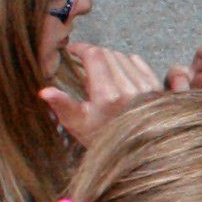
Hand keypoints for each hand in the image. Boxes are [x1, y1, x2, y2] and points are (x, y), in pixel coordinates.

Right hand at [43, 41, 164, 145]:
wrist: (137, 152)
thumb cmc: (103, 138)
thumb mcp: (78, 124)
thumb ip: (62, 104)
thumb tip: (43, 91)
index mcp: (107, 95)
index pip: (94, 55)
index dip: (81, 48)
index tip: (72, 51)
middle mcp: (129, 88)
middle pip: (108, 54)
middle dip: (94, 56)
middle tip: (85, 68)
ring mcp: (146, 87)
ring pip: (124, 57)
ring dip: (110, 60)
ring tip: (102, 74)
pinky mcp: (158, 87)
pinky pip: (139, 62)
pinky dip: (127, 63)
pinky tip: (120, 74)